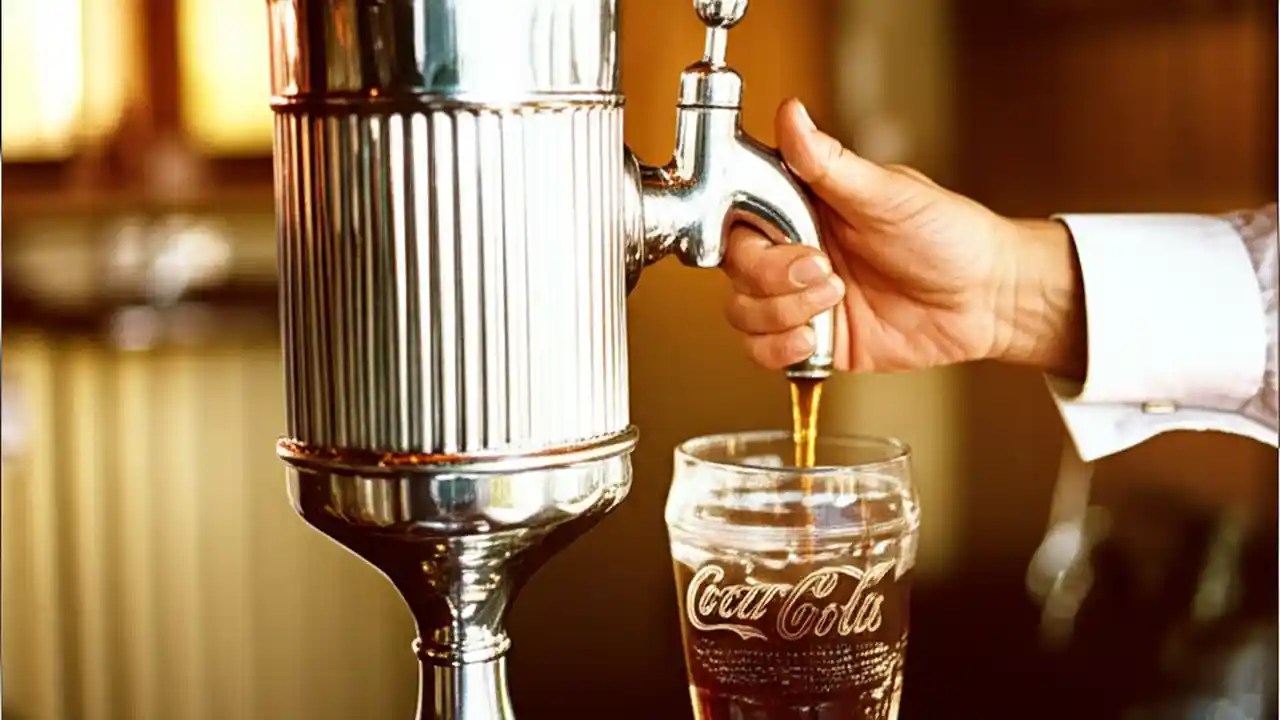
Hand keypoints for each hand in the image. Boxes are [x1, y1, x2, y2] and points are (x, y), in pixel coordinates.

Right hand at [723, 99, 1085, 377]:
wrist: (988, 299)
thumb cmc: (950, 235)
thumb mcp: (888, 193)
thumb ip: (829, 163)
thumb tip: (791, 113)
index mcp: (804, 206)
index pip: (739, 214)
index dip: (747, 232)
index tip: (785, 238)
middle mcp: (794, 250)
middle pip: (736, 268)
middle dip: (772, 277)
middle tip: (823, 271)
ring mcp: (801, 298)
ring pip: (743, 312)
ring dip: (779, 314)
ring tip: (832, 301)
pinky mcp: (814, 340)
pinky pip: (764, 352)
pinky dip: (778, 350)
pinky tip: (813, 339)